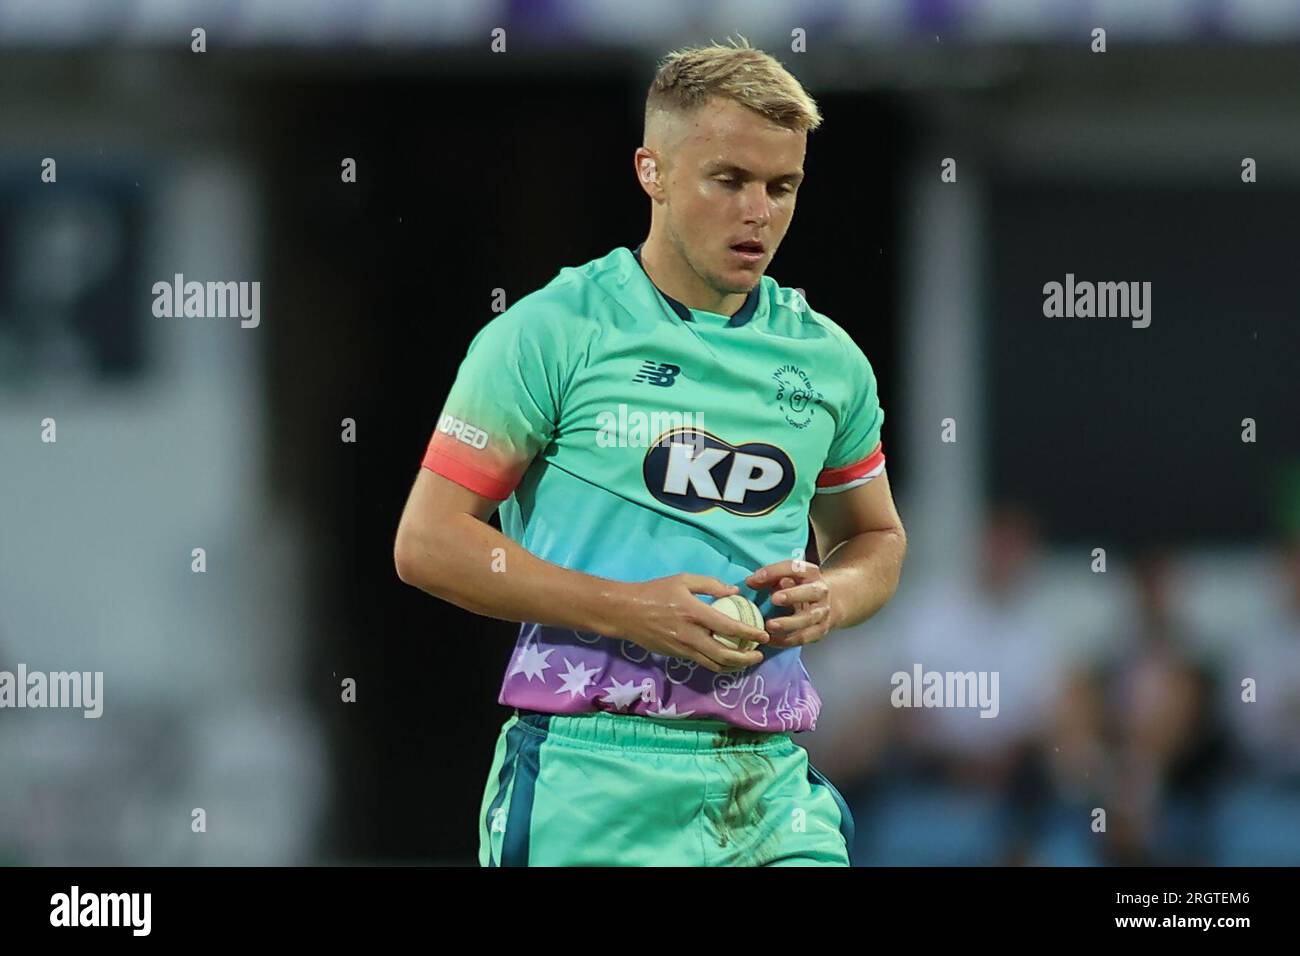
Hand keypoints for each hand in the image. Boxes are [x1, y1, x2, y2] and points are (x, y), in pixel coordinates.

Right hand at [608, 574, 768, 673]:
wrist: (625, 612)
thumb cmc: (655, 591)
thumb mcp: (683, 580)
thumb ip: (710, 585)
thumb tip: (735, 592)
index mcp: (694, 612)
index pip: (728, 627)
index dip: (749, 634)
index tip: (763, 635)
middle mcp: (690, 635)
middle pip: (725, 655)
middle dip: (746, 658)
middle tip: (759, 655)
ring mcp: (683, 648)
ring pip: (714, 664)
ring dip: (734, 665)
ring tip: (746, 660)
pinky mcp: (676, 656)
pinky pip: (702, 663)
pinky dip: (718, 664)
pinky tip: (726, 659)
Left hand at [746, 560, 834, 647]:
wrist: (825, 604)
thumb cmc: (798, 588)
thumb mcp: (786, 577)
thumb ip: (769, 577)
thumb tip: (750, 582)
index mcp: (811, 573)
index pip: (795, 568)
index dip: (775, 571)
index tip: (756, 578)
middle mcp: (820, 591)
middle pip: (810, 592)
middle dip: (792, 595)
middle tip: (773, 599)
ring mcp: (822, 612)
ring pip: (808, 619)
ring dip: (788, 623)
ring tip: (769, 626)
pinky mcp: (820, 630)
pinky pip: (804, 637)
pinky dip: (787, 640)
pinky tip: (771, 640)